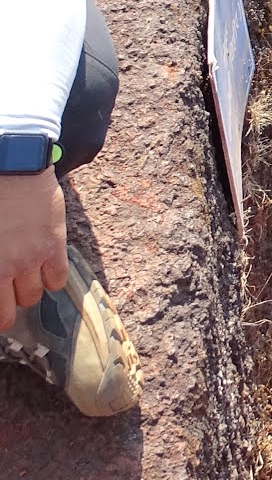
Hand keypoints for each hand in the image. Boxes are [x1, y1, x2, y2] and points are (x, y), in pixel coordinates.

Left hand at [0, 168, 67, 332]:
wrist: (12, 168)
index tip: (0, 306)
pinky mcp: (53, 246)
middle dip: (7, 308)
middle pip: (9, 311)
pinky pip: (57, 280)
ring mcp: (30, 259)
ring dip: (27, 291)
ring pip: (32, 297)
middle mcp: (6, 268)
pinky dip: (51, 280)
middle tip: (7, 298)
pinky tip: (44, 268)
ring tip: (25, 277)